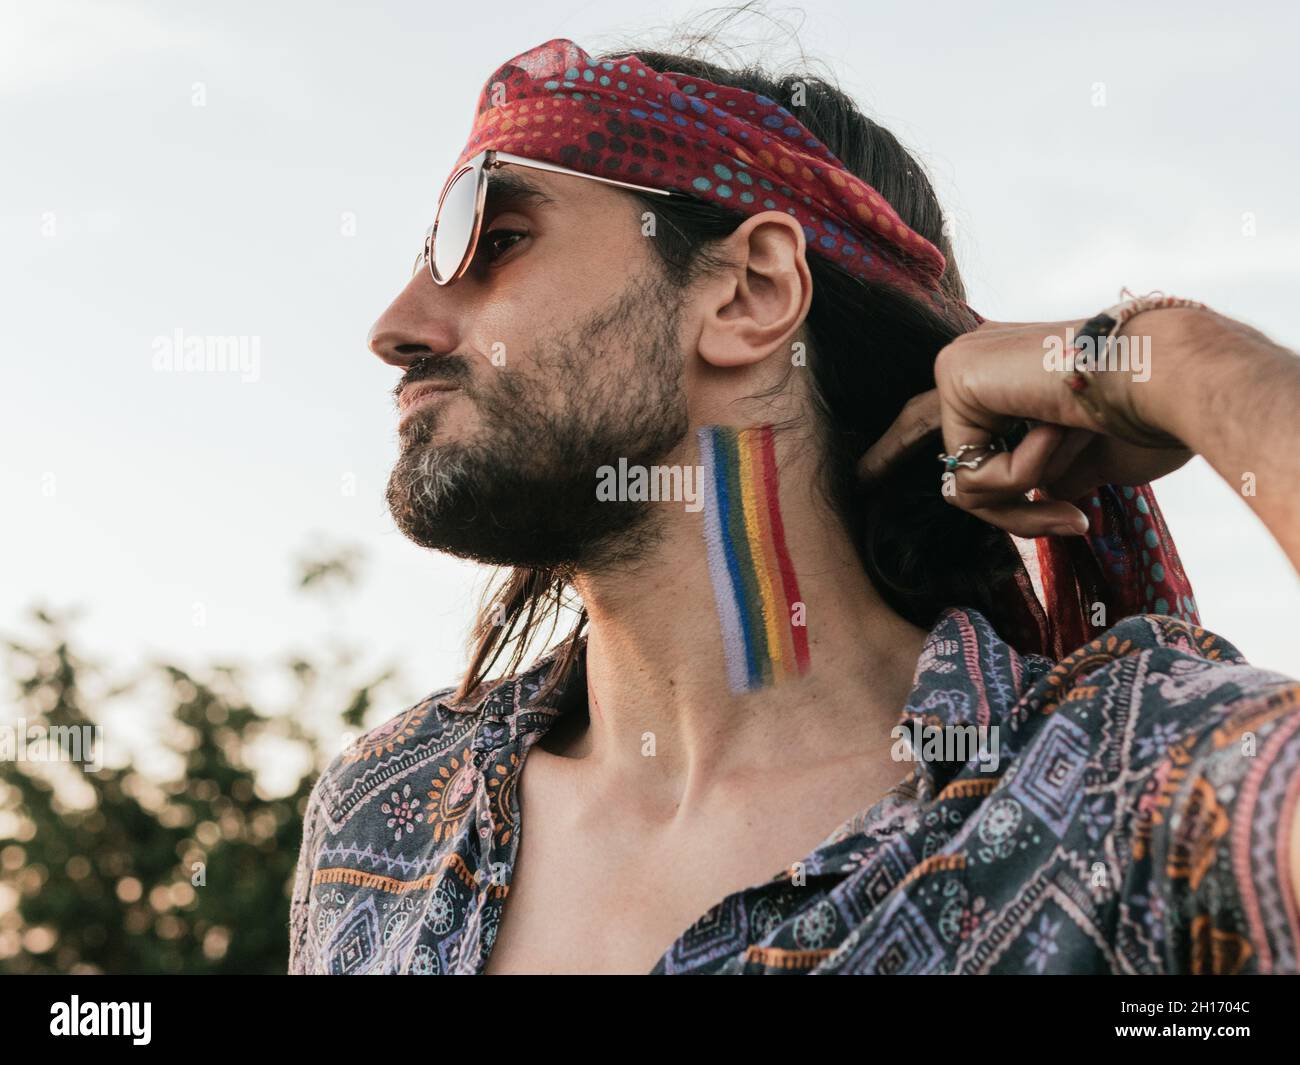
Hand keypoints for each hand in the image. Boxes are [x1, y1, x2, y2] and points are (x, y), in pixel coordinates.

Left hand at [856, 315, 1195, 538]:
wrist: (1165, 375)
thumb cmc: (1145, 414)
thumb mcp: (1083, 458)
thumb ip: (1043, 475)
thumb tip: (1028, 501)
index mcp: (1004, 374)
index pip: (935, 417)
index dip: (898, 445)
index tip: (864, 475)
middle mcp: (974, 361)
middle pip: (947, 456)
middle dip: (937, 484)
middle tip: (868, 484)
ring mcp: (960, 365)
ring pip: (966, 483)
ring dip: (1024, 494)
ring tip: (1071, 445)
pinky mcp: (954, 376)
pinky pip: (976, 474)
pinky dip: (1024, 473)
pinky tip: (1058, 428)